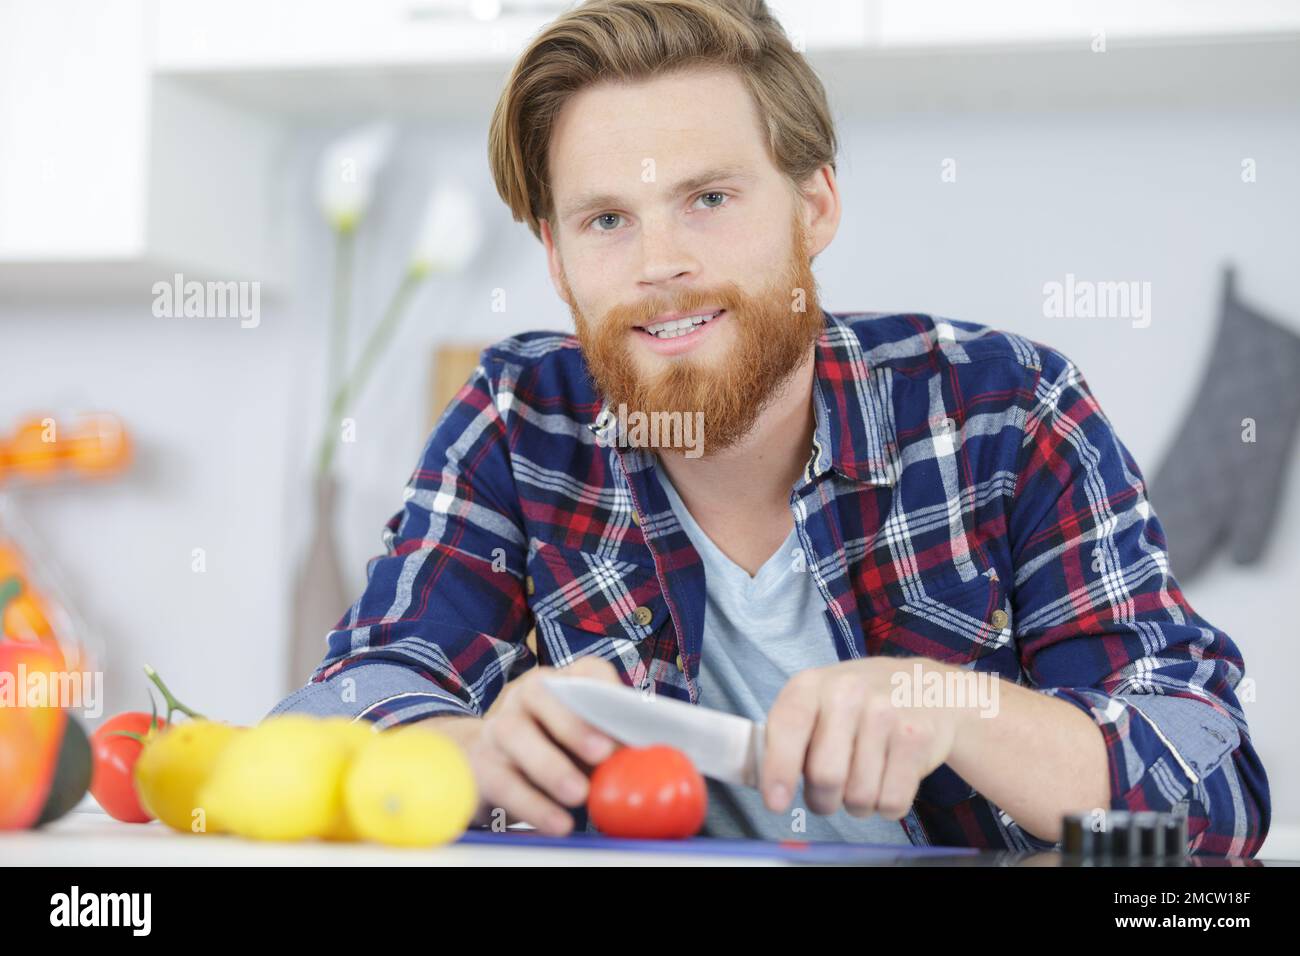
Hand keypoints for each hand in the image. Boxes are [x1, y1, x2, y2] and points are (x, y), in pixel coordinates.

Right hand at [425, 656, 621, 835]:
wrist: (489, 767)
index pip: (588, 672)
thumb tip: (643, 765)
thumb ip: (612, 748)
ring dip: (550, 766)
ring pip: (515, 735)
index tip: (626, 712)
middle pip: (543, 695)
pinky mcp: (481, 765)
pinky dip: (533, 805)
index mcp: (562, 683)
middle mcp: (527, 696)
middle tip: (602, 753)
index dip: (607, 689)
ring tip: (579, 794)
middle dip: (574, 725)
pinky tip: (558, 822)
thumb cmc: (555, 751)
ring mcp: (499, 726)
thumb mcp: (586, 746)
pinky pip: (503, 782)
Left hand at [761, 657, 967, 820]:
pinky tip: (889, 779)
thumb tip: (770, 787)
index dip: (779, 769)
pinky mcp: (917, 738)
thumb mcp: (817, 702)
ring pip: (859, 796)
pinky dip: (887, 806)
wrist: (928, 686)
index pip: (788, 727)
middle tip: (828, 792)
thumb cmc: (860, 703)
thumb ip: (788, 738)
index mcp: (810, 685)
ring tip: (864, 778)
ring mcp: (886, 713)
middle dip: (822, 800)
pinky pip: (892, 801)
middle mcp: (847, 692)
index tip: (776, 802)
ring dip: (857, 804)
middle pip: (824, 776)